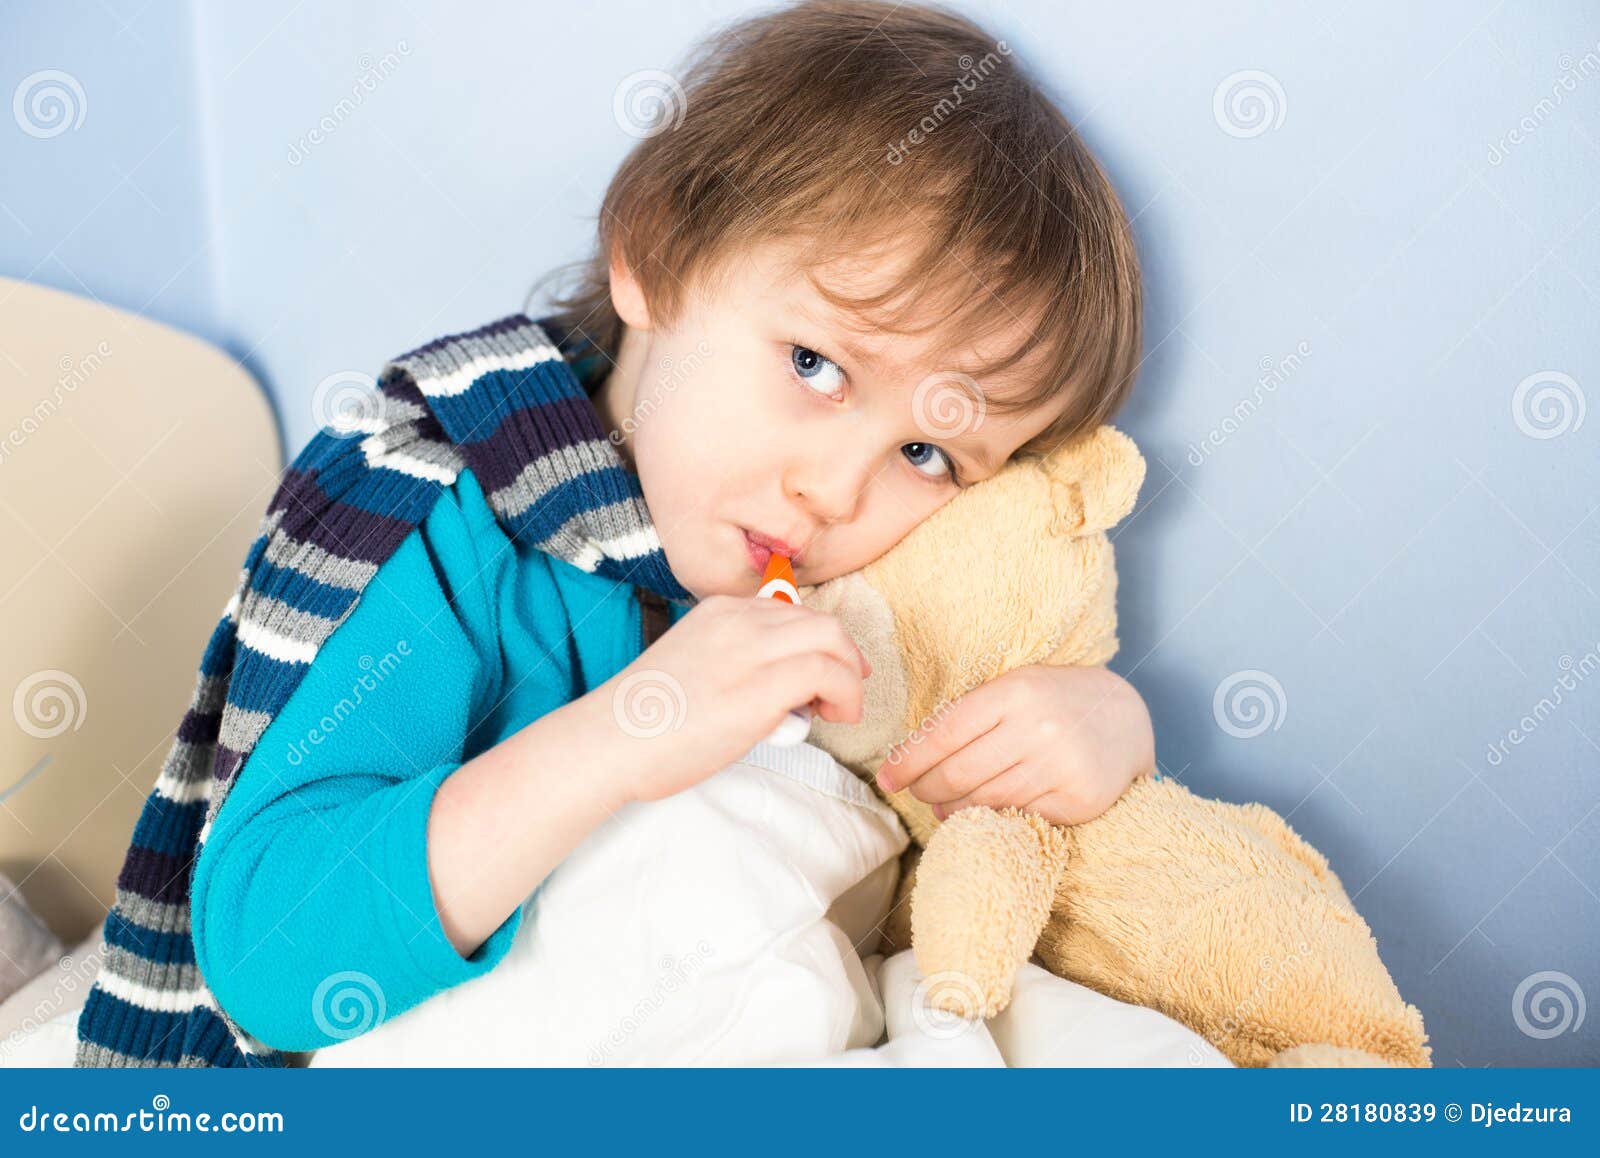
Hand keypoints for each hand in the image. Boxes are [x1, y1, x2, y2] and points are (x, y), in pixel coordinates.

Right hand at [585, 594, 871, 804]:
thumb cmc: (645, 720)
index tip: (827, 672)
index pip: (792, 612)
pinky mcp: (760, 688)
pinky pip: (828, 673)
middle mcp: (738, 621)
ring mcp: (749, 651)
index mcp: (719, 611)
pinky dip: (847, 694)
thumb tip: (784, 693)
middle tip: (846, 690)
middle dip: (845, 655)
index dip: (820, 642)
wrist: (609, 740)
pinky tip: (836, 716)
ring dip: (850, 676)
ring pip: (831, 640)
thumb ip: (736, 663)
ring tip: (840, 709)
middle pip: (820, 621)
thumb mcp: (693, 664)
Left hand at [873, 664, 1153, 825]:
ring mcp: (1060, 765)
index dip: (909, 761)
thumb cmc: (1052, 702)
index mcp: (1014, 692)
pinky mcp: (1078, 800)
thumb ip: (968, 718)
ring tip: (943, 807)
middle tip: (917, 794)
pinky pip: (1018, 817)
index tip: (886, 779)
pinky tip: (982, 814)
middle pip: (958, 772)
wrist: (1125, 717)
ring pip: (984, 801)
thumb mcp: (1012, 690)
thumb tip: (912, 765)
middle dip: (926, 789)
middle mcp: (1038, 727)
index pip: (944, 733)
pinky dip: (991, 819)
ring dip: (953, 809)